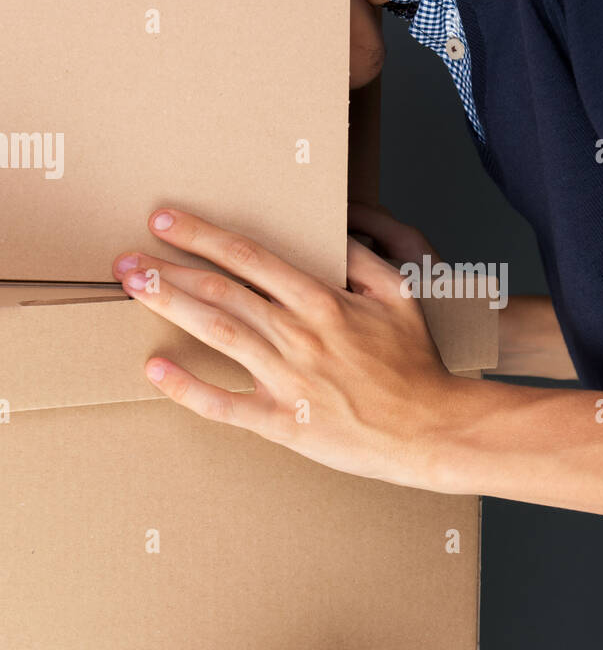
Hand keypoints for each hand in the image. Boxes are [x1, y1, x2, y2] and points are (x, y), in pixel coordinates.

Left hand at [113, 208, 461, 488]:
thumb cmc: (417, 364)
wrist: (430, 428)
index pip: (249, 257)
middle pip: (220, 291)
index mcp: (322, 300)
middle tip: (126, 258)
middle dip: (169, 269)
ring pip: (216, 333)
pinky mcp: (282, 421)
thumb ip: (362, 260)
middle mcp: (297, 334)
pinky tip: (155, 369)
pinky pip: (224, 403)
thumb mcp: (400, 296)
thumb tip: (331, 233)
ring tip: (133, 287)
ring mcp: (286, 378)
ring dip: (169, 306)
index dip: (202, 235)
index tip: (166, 221)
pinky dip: (186, 387)